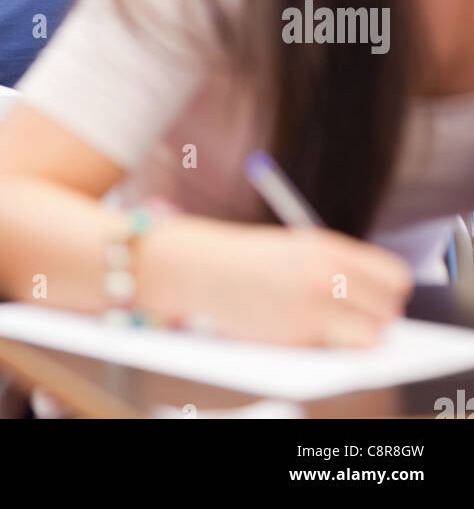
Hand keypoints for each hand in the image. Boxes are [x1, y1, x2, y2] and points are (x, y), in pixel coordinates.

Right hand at [147, 220, 411, 346]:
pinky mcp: (298, 335)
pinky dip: (338, 350)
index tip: (380, 300)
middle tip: (360, 321)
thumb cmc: (252, 261)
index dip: (390, 294)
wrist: (205, 267)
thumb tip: (380, 302)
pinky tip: (318, 340)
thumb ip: (337, 268)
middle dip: (379, 320)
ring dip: (362, 338)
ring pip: (372, 335)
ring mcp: (314, 307)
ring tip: (341, 332)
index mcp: (330, 248)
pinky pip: (342, 350)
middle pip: (388, 310)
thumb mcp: (299, 249)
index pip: (393, 277)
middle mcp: (328, 275)